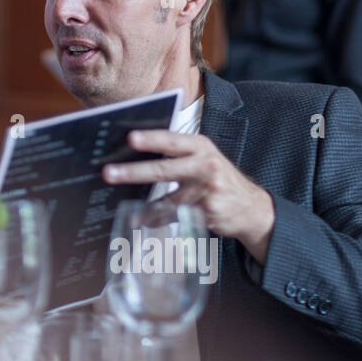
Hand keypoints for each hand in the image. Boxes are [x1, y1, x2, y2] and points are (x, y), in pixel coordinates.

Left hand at [102, 130, 275, 263]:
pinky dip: (156, 220)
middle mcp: (205, 165)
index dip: (151, 139)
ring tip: (126, 211)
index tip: (130, 138)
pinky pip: (174, 216)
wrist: (251, 207)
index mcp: (200, 146)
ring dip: (144, 207)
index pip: (172, 140)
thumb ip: (175, 153)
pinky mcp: (207, 212)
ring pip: (168, 199)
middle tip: (110, 173)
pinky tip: (141, 221)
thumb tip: (133, 151)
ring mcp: (207, 190)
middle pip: (164, 169)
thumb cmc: (217, 178)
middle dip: (134, 172)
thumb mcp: (202, 157)